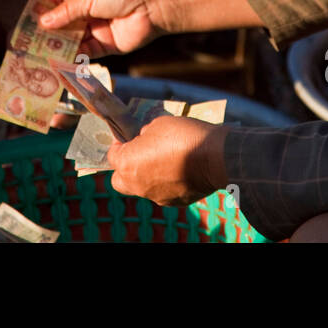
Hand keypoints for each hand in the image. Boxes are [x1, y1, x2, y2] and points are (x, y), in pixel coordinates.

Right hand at [39, 0, 166, 55]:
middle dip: (49, 31)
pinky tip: (61, 62)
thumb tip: (44, 22)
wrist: (155, 6)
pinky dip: (74, 58)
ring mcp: (97, 28)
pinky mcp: (106, 45)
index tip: (30, 19)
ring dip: (60, 46)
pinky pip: (86, 53)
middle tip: (30, 43)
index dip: (45, 7)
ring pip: (73, 39)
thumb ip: (67, 11)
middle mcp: (89, 9)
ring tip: (42, 55)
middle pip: (63, 21)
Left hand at [109, 116, 227, 205]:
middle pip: (119, 180)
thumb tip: (143, 139)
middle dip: (125, 168)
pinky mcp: (174, 202)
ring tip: (165, 160)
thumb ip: (144, 135)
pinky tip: (180, 170)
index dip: (119, 144)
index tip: (127, 138)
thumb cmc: (183, 136)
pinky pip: (162, 192)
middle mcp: (137, 185)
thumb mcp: (157, 124)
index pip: (112, 156)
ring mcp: (155, 196)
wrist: (215, 157)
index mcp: (127, 164)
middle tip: (138, 154)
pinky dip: (166, 183)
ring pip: (142, 187)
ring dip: (147, 175)